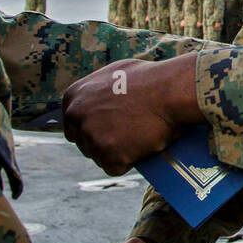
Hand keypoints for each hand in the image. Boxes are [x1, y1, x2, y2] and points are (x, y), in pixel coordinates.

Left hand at [62, 54, 202, 175]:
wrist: (170, 91)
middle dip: (103, 143)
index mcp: (73, 97)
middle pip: (84, 143)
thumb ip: (97, 90)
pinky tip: (140, 148)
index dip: (92, 130)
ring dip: (117, 153)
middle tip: (126, 137)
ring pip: (99, 157)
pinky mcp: (109, 154)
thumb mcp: (114, 74)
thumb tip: (94, 101)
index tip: (109, 131)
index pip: (73, 125)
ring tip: (137, 139)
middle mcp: (76, 116)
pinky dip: (127, 163)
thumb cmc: (149, 79)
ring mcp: (92, 136)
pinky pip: (114, 168)